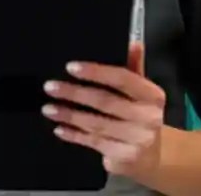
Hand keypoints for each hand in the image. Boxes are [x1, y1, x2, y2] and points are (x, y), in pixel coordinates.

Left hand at [42, 42, 164, 181]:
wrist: (152, 157)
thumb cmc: (140, 117)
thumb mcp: (141, 93)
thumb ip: (134, 68)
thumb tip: (133, 42)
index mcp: (152, 96)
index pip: (123, 79)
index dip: (96, 72)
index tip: (70, 67)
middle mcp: (148, 117)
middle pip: (105, 101)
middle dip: (75, 93)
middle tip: (50, 87)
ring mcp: (137, 139)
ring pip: (96, 123)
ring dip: (69, 115)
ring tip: (48, 108)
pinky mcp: (124, 156)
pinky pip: (93, 142)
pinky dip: (74, 135)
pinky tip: (59, 128)